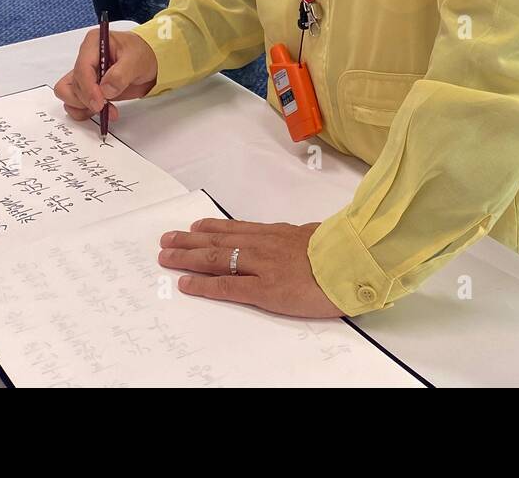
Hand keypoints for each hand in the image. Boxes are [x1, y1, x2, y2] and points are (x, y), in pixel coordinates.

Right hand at [53, 28, 156, 121]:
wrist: (149, 63)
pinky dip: (84, 111)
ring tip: (106, 110)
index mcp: (94, 43)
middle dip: (88, 100)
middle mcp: (85, 57)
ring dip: (84, 107)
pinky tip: (101, 111)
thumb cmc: (141, 54)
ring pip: (69, 94)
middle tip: (106, 108)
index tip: (99, 103)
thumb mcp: (136, 60)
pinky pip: (74, 102)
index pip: (82, 68)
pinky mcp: (87, 87)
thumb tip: (105, 90)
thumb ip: (120, 75)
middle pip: (73, 84)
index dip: (88, 88)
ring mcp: (85, 74)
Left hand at [159, 219, 344, 318]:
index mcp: (277, 233)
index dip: (212, 228)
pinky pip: (225, 286)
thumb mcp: (316, 237)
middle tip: (167, 240)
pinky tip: (186, 283)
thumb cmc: (341, 252)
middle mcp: (263, 245)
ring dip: (188, 257)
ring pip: (215, 258)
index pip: (236, 229)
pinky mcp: (263, 289)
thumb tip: (297, 241)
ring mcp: (261, 266)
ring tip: (167, 256)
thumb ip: (299, 240)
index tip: (193, 227)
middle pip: (218, 240)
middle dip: (189, 241)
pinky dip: (203, 284)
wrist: (351, 264)